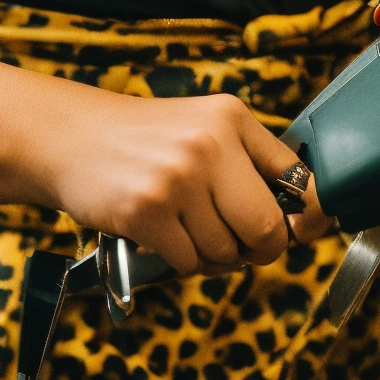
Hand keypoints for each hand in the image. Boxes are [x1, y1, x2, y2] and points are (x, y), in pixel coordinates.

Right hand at [36, 87, 332, 274]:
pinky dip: (179, 260)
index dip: (309, 215)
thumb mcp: (203, 128)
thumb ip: (249, 163)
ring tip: (185, 230)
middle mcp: (210, 143)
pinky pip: (188, 261)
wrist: (69, 137)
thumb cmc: (143, 141)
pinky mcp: (147, 210)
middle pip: (268, 227)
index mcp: (233, 118)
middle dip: (259, 249)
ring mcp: (179, 177)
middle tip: (241, 247)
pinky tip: (162, 236)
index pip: (297, 176)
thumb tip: (302, 222)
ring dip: (210, 255)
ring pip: (226, 251)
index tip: (305, 231)